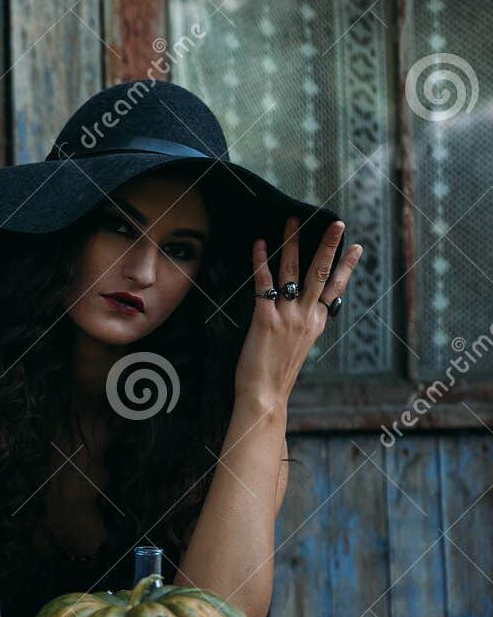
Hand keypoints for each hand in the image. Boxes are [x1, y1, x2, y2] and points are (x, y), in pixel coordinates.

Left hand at [236, 216, 363, 404]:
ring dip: (293, 243)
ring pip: (294, 272)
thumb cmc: (276, 373)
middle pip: (322, 274)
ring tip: (292, 220)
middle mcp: (307, 317)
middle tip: (335, 222)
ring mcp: (288, 317)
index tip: (356, 246)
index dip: (346, 266)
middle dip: (328, 245)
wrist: (265, 395)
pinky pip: (264, 283)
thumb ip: (302, 326)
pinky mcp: (266, 319)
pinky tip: (259, 244)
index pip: (335, 288)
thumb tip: (302, 310)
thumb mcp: (298, 347)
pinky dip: (261, 261)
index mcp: (317, 323)